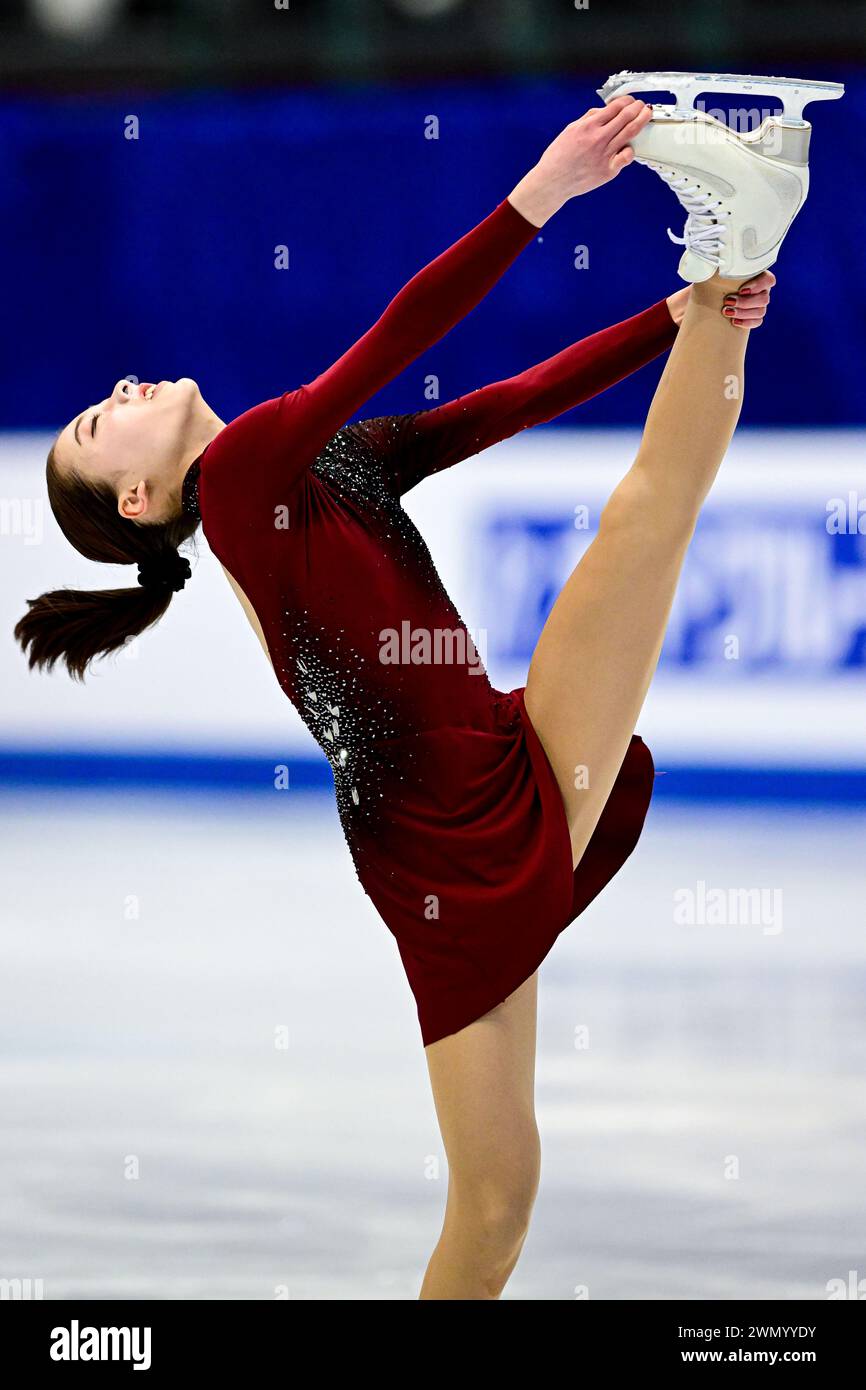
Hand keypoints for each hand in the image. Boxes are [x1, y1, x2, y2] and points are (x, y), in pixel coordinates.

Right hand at [508, 97, 652, 226]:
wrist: (552, 182)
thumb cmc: (559, 157)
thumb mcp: (570, 130)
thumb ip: (589, 118)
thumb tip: (605, 110)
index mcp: (589, 126)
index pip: (615, 106)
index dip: (627, 100)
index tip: (630, 101)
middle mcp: (598, 138)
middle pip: (626, 116)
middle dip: (638, 107)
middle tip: (642, 105)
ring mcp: (605, 155)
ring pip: (630, 132)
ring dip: (641, 120)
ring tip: (646, 115)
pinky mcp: (608, 171)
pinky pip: (627, 157)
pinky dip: (631, 149)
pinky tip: (629, 147)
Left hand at [721, 269, 775, 327]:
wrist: (713, 295)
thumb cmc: (718, 279)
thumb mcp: (721, 271)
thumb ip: (724, 268)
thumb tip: (718, 266)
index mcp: (759, 276)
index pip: (768, 280)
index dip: (758, 286)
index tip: (741, 290)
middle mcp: (762, 290)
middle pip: (764, 299)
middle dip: (745, 302)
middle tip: (728, 301)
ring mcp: (760, 304)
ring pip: (761, 311)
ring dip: (743, 313)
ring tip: (726, 312)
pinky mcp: (755, 316)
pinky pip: (757, 322)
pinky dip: (746, 322)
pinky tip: (733, 321)